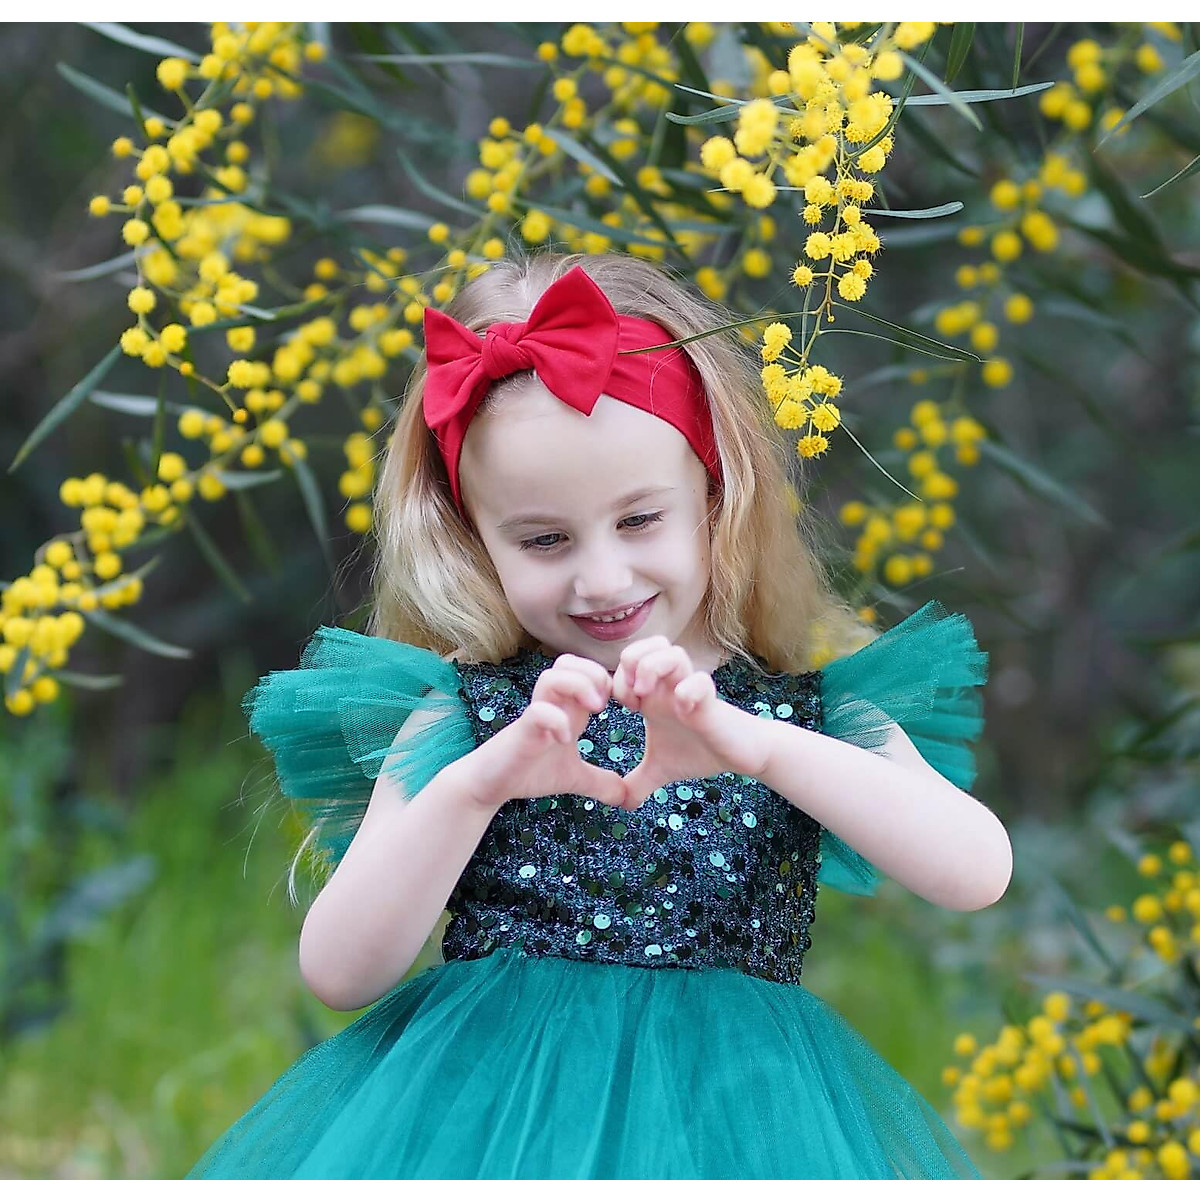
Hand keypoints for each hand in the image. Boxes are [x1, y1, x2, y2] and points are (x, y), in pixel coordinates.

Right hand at [465, 653, 628, 811]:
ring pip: (551, 676)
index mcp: (566, 709)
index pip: (585, 670)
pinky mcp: (522, 731)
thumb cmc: (530, 772)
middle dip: (592, 675)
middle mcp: (551, 705)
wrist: (492, 784)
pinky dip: (556, 721)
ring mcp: (535, 715)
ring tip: (593, 713)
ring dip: (577, 688)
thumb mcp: (574, 778)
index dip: (606, 680)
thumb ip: (600, 782)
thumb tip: (627, 797)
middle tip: (604, 705)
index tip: (617, 707)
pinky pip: (538, 711)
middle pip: (567, 662)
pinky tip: (565, 740)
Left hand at [611, 636, 773, 809]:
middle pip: (647, 645)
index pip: (624, 667)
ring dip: (654, 670)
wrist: (740, 754)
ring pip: (673, 652)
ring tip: (647, 699)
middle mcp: (670, 687)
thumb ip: (637, 784)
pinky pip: (701, 681)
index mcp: (653, 697)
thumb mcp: (660, 770)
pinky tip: (682, 714)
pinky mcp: (712, 702)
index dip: (614, 683)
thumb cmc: (699, 752)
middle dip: (632, 664)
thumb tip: (619, 804)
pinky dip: (688, 694)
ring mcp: (691, 690)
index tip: (619, 710)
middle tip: (631, 697)